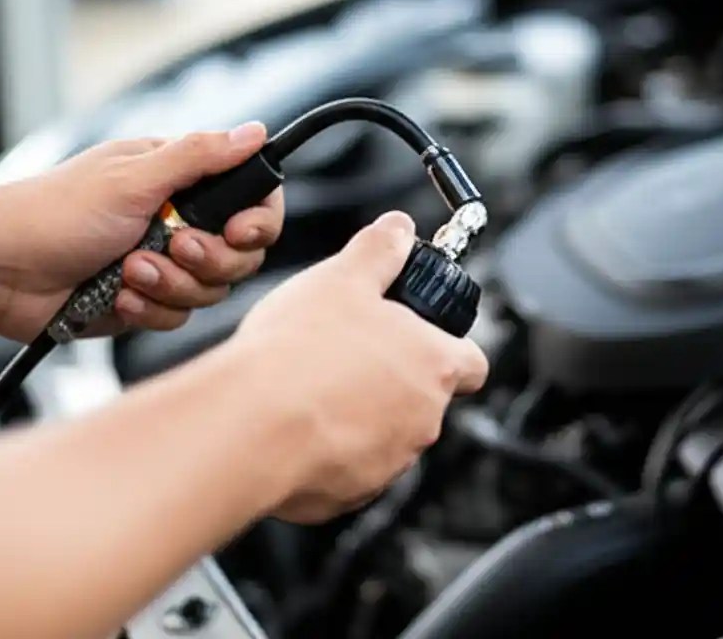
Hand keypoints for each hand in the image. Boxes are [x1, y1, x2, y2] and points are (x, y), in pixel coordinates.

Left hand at [0, 122, 282, 340]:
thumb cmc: (53, 213)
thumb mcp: (133, 177)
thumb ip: (200, 156)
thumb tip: (255, 132)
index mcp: (177, 180)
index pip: (251, 198)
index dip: (257, 221)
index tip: (238, 231)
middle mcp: (176, 219)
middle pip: (239, 254)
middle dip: (207, 259)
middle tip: (173, 248)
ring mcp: (162, 263)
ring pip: (210, 290)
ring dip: (170, 285)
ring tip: (128, 271)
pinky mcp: (145, 300)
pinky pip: (177, 316)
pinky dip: (148, 309)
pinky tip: (117, 296)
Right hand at [221, 211, 488, 522]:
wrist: (250, 424)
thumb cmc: (299, 352)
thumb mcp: (343, 278)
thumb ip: (380, 251)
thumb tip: (398, 229)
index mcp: (434, 364)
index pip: (472, 361)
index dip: (449, 347)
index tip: (420, 336)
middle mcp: (425, 419)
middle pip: (423, 398)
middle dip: (390, 379)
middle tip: (344, 355)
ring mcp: (391, 462)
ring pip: (386, 434)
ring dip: (359, 416)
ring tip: (311, 389)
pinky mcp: (351, 493)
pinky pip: (349, 469)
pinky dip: (329, 450)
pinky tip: (295, 426)